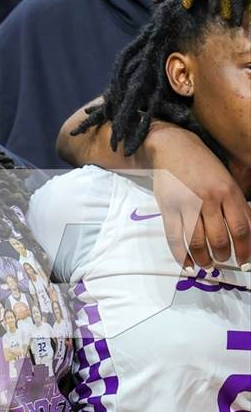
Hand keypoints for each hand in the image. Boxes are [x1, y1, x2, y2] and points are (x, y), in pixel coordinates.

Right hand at [143, 125, 250, 270]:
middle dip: (223, 255)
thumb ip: (237, 205)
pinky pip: (175, 238)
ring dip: (204, 259)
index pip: (242, 228)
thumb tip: (247, 232)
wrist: (174, 147)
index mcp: (228, 191)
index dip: (245, 249)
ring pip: (197, 242)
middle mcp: (210, 198)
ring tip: (207, 264)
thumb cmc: (203, 165)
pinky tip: (188, 264)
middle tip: (223, 260)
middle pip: (220, 238)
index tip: (245, 261)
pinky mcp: (168, 208)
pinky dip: (182, 256)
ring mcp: (187, 204)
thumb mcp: (227, 181)